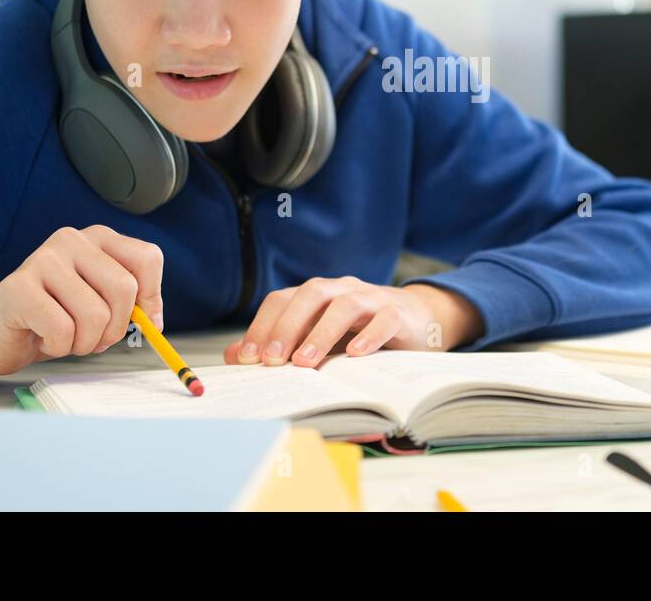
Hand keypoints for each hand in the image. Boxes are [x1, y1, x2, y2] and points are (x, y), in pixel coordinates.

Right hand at [0, 225, 164, 378]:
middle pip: (124, 289)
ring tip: (64, 337)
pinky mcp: (20, 286)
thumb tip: (154, 321)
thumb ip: (130, 304)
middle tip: (94, 338)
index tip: (142, 320)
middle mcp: (72, 239)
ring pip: (95, 315)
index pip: (148, 259)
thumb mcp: (100, 305)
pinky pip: (63, 330)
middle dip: (114, 328)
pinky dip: (59, 346)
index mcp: (99, 238)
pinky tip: (42, 336)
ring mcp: (44, 259)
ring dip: (84, 342)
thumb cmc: (53, 318)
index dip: (151, 297)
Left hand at [222, 276, 483, 367]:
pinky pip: (383, 319)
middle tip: (272, 360)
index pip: (282, 299)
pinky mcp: (398, 313)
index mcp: (317, 294)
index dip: (263, 326)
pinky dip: (369, 336)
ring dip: (322, 333)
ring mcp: (371, 298)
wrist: (416, 319)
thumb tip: (233, 357)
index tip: (248, 358)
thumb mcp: (317, 338)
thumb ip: (279, 345)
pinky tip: (355, 354)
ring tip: (305, 361)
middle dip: (287, 326)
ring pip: (345, 305)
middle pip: (311, 295)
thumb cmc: (360, 331)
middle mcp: (341, 289)